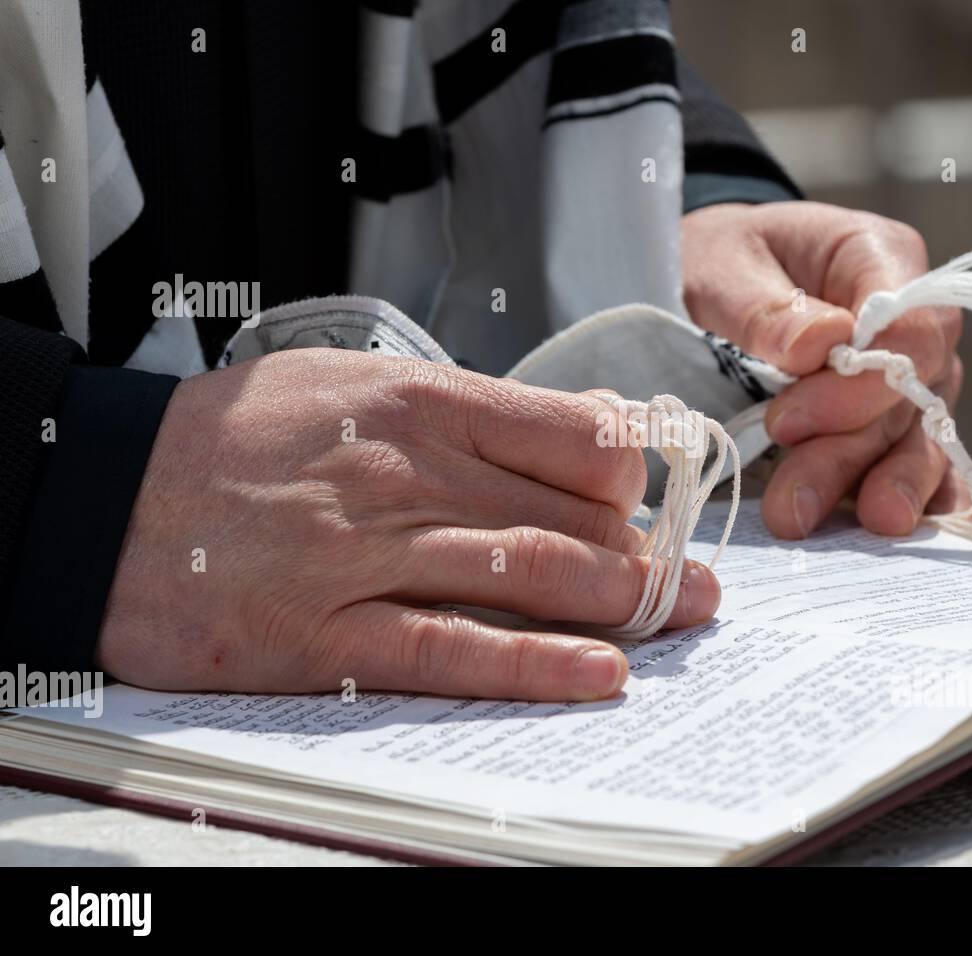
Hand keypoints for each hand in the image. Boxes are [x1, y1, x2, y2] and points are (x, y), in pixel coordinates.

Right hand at [96, 350, 720, 700]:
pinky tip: (594, 674)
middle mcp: (406, 473)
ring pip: (527, 577)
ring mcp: (366, 557)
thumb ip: (457, 414)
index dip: (629, 475)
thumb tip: (559, 444)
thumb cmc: (239, 439)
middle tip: (692, 583)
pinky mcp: (325, 635)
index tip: (647, 503)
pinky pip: (451, 651)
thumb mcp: (352, 383)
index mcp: (419, 402)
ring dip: (617, 604)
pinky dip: (532, 665)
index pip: (573, 434)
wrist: (107, 493)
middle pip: (566, 515)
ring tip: (675, 621)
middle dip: (644, 554)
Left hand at [681, 201, 965, 538]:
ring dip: (875, 488)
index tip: (788, 422)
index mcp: (881, 259)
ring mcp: (910, 377)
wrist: (715, 275)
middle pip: (908, 397)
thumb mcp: (723, 267)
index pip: (907, 330)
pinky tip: (904, 534)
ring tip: (849, 529)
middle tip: (792, 507)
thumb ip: (769, 308)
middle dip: (851, 456)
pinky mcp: (893, 420)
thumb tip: (823, 343)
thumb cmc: (722, 258)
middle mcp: (914, 322)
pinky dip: (913, 498)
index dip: (860, 387)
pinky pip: (913, 459)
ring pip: (911, 438)